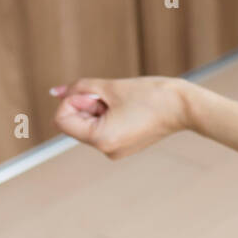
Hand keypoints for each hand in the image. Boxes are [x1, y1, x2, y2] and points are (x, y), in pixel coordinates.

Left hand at [50, 76, 189, 158]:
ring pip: (88, 124)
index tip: (95, 93)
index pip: (62, 119)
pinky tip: (128, 110)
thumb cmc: (151, 96)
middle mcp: (106, 151)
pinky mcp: (122, 146)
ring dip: (98, 108)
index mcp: (101, 140)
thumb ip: (78, 88)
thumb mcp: (110, 87)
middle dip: (87, 104)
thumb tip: (55, 92)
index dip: (73, 100)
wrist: (183, 108)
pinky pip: (102, 128)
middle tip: (112, 98)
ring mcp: (114, 151)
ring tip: (123, 104)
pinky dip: (107, 115)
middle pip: (75, 123)